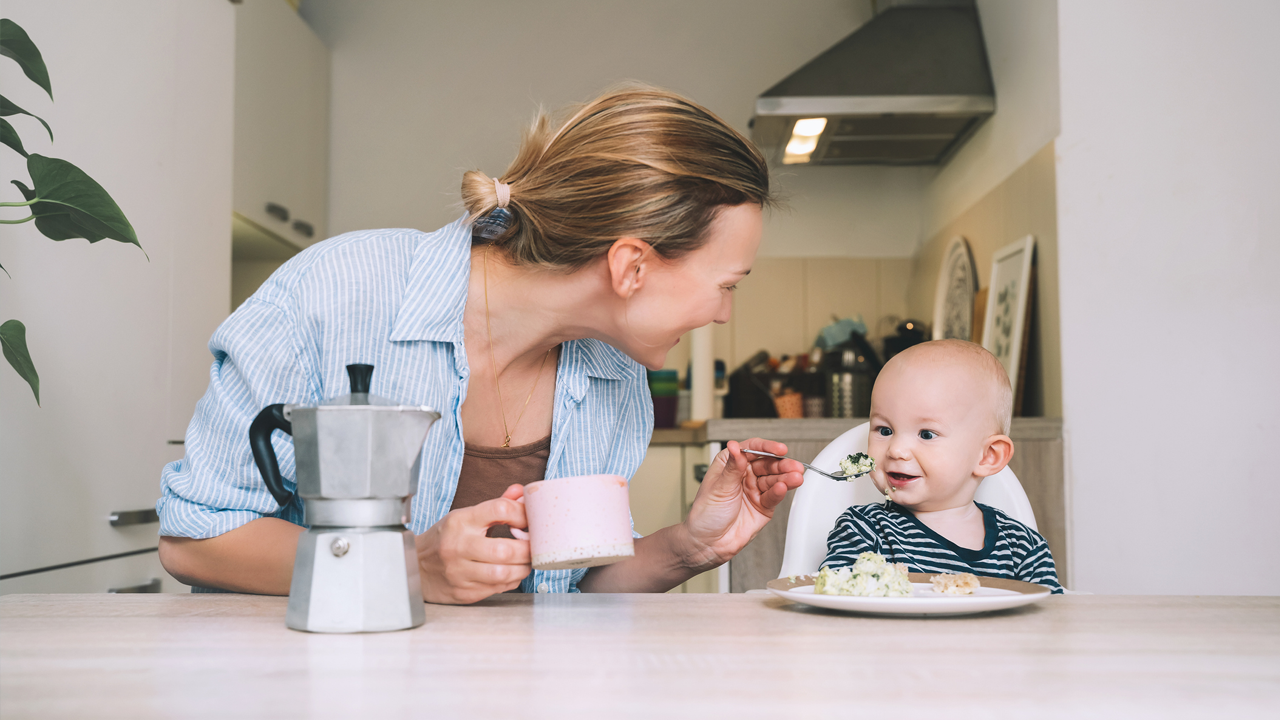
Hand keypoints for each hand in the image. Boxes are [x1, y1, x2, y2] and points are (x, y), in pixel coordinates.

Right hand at [414, 484, 531, 603]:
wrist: (415, 567)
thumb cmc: (445, 538)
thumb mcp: (465, 516)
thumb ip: (496, 505)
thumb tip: (521, 491)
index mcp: (461, 521)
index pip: (499, 509)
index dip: (522, 514)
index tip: (529, 520)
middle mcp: (459, 546)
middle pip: (505, 549)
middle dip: (528, 549)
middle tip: (535, 547)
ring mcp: (459, 572)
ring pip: (503, 573)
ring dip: (523, 568)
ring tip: (526, 562)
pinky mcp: (463, 592)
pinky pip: (497, 589)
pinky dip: (511, 581)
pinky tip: (511, 573)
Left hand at [679, 439, 804, 569]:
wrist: (708, 543)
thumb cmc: (705, 514)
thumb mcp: (719, 487)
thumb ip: (732, 467)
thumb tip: (736, 446)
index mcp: (730, 464)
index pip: (751, 450)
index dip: (766, 448)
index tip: (779, 449)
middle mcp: (744, 475)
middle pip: (767, 464)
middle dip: (782, 465)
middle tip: (793, 466)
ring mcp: (755, 490)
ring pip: (774, 479)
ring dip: (786, 478)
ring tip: (795, 477)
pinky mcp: (763, 506)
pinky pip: (774, 496)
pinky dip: (779, 492)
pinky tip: (783, 488)